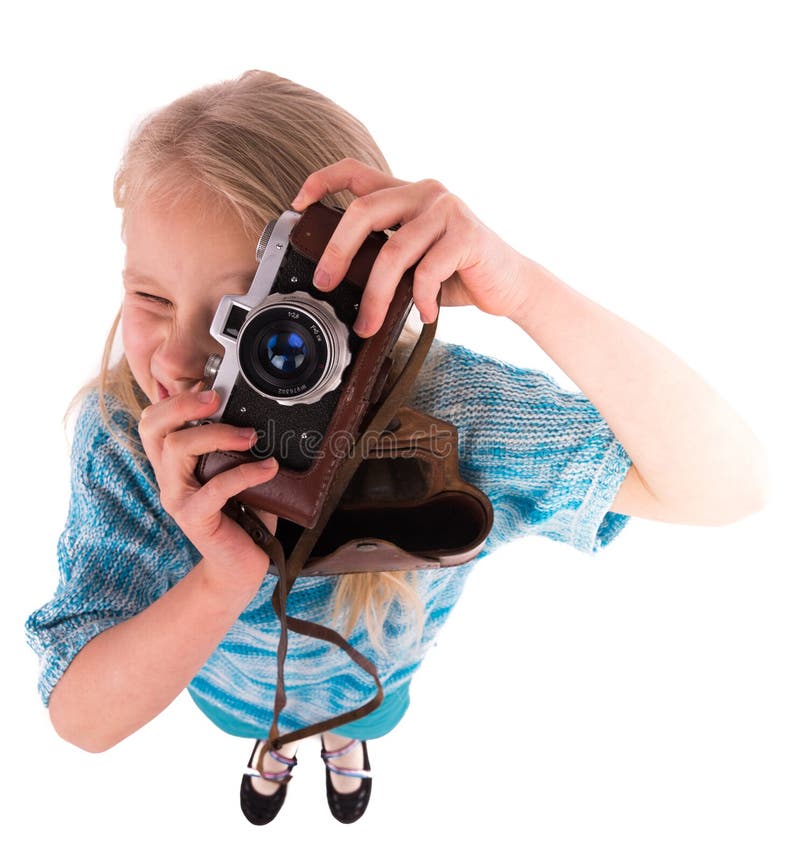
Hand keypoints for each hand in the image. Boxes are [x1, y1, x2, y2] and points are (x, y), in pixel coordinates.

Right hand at [138, 386, 279, 589]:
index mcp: (173, 462)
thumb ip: (236, 444)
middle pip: (153, 426)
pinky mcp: (193, 518)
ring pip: (177, 448)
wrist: (241, 565)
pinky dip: (245, 473)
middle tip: (218, 398)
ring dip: (217, 434)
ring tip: (251, 438)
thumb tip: (259, 408)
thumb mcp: (237, 471)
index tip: (210, 388)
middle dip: (184, 404)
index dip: (175, 398)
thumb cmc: (243, 514)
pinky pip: (215, 487)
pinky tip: (268, 469)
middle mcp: (167, 477)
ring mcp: (176, 498)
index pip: (153, 420)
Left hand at [290, 158, 531, 337]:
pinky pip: (428, 270)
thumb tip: (340, 280)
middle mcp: (425, 192)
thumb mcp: (414, 260)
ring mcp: (448, 210)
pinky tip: (426, 312)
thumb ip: (385, 255)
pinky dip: (421, 298)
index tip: (299, 203)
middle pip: (365, 211)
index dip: (322, 181)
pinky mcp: (468, 235)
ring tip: (370, 322)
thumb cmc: (458, 273)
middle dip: (338, 251)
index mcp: (407, 194)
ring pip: (394, 251)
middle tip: (324, 283)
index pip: (357, 171)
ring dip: (376, 294)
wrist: (510, 285)